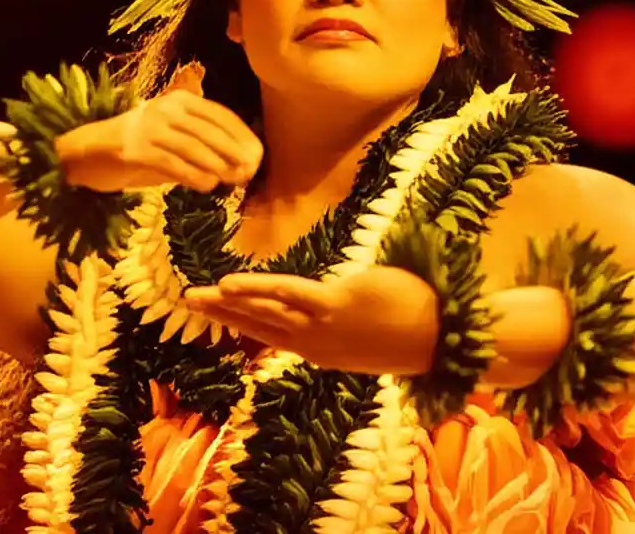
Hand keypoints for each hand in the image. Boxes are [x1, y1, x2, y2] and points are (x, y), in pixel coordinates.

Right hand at [55, 63, 263, 192]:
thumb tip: (238, 165)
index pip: (220, 115)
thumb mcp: (171, 139)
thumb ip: (200, 146)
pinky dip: (194, 176)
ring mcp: (149, 128)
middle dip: (235, 153)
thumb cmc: (136, 148)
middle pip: (211, 131)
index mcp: (179, 101)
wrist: (86, 152)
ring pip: (194, 147)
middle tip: (250, 171)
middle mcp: (166, 109)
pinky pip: (173, 164)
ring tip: (234, 180)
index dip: (242, 136)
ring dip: (218, 166)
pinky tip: (208, 186)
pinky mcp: (136, 150)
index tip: (258, 155)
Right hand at [184, 267, 439, 375]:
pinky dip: (257, 289)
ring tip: (198, 294)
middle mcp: (316, 345)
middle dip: (222, 314)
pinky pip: (287, 295)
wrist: (444, 335)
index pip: (272, 335)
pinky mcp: (334, 305)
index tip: (217, 312)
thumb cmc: (414, 327)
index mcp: (322, 351)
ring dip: (228, 302)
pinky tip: (230, 284)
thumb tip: (334, 298)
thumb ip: (345, 316)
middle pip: (259, 326)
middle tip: (189, 301)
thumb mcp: (370, 328)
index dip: (241, 322)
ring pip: (266, 312)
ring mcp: (322, 327)